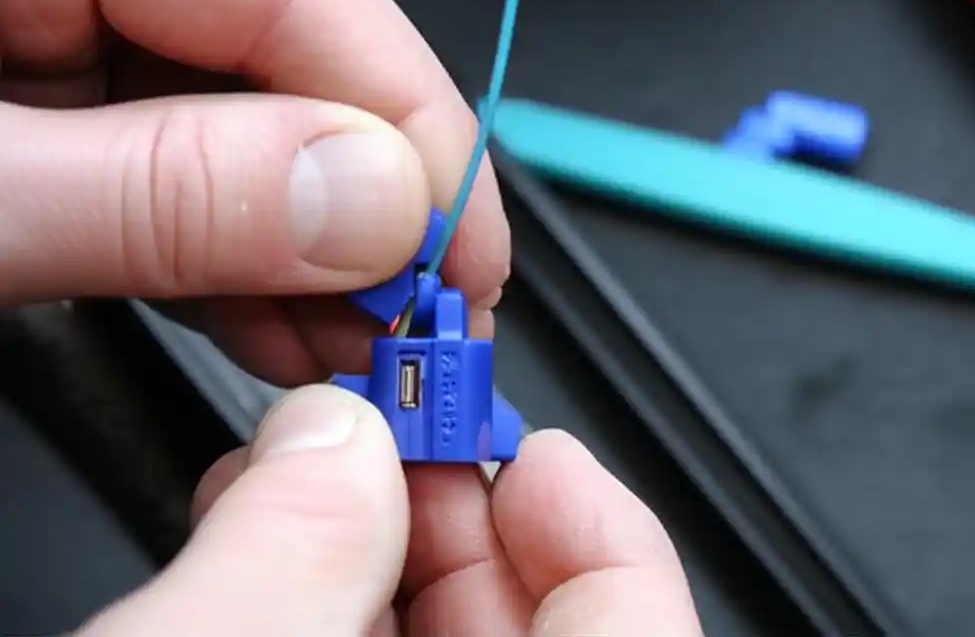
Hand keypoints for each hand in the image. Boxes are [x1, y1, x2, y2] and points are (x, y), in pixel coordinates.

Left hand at [0, 0, 509, 382]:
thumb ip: (165, 190)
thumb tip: (374, 206)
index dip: (413, 131)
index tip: (465, 264)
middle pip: (286, 55)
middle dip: (365, 214)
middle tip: (419, 335)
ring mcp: (53, 12)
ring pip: (244, 121)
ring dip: (311, 258)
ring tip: (354, 356)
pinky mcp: (43, 86)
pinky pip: (172, 161)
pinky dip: (228, 258)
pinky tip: (278, 328)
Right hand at [77, 386, 704, 635]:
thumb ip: (292, 538)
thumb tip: (335, 438)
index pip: (640, 626)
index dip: (598, 522)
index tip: (531, 450)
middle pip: (533, 625)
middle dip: (457, 517)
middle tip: (385, 445)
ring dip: (370, 558)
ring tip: (291, 493)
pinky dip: (321, 612)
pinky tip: (253, 571)